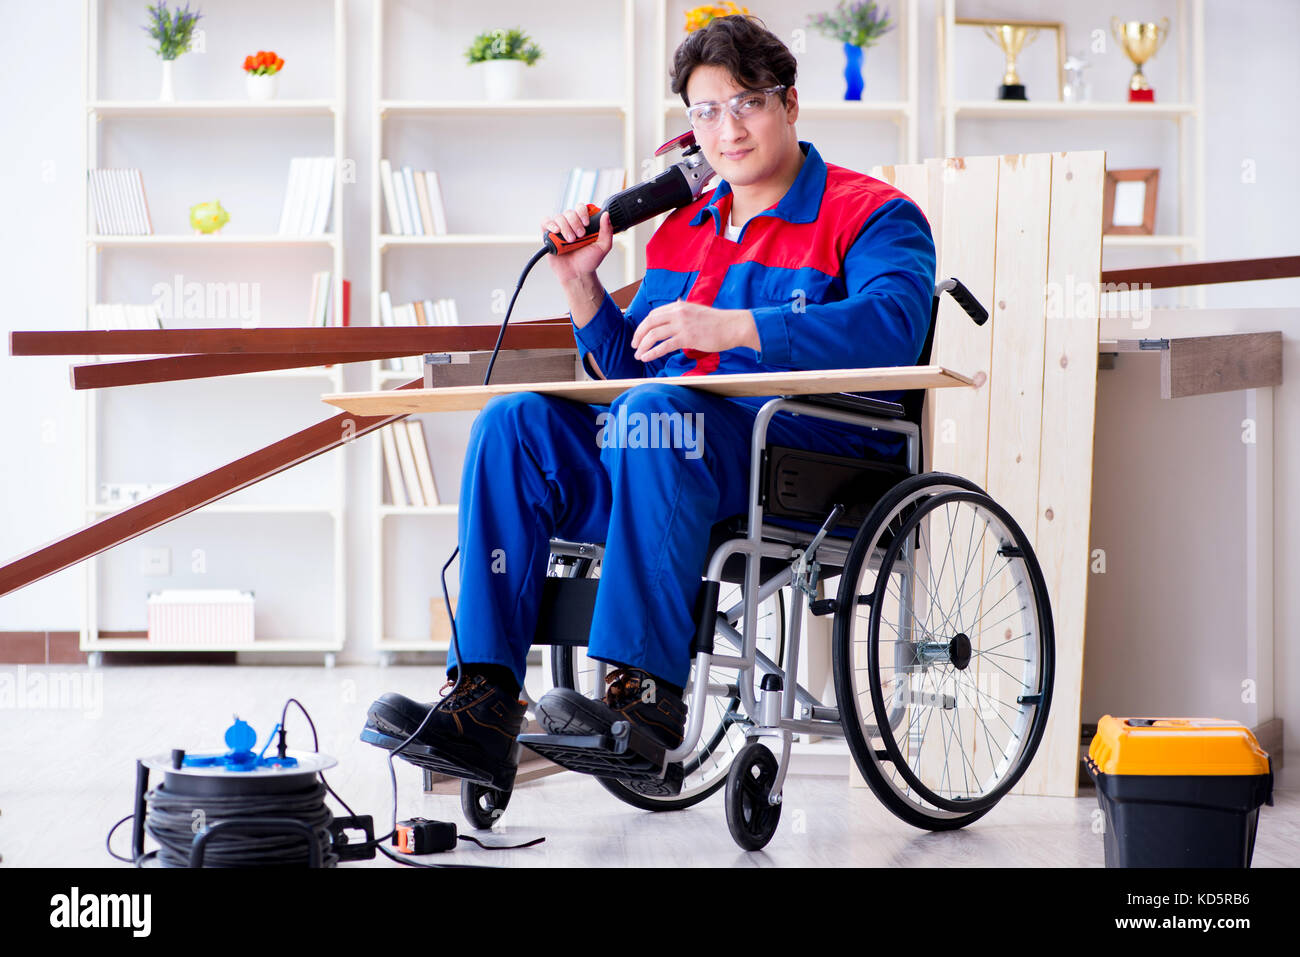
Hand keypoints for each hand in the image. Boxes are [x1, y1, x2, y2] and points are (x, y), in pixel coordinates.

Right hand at [542, 207, 612, 285]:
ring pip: (559, 217)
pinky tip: (556, 231)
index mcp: (583, 224)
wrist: (577, 274)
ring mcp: (560, 230)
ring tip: (570, 241)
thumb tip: (606, 214)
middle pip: (569, 212)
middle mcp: (571, 224)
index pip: (581, 208)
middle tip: (580, 236)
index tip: (587, 223)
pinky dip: (550, 224)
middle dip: (575, 223)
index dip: (582, 212)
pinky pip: (545, 222)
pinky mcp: (549, 236)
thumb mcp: (603, 247)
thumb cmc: (588, 261)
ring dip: (565, 228)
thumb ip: (606, 231)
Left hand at [631, 302, 760, 362]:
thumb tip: (675, 308)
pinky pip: (663, 346)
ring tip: (638, 354)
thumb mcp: (697, 310)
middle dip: (638, 335)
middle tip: (634, 345)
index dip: (644, 325)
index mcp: (679, 306)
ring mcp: (682, 325)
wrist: (733, 326)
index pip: (654, 314)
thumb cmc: (718, 322)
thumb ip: (684, 311)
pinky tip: (645, 358)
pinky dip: (651, 352)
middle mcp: (678, 313)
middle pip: (649, 323)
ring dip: (642, 345)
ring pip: (654, 335)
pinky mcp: (687, 338)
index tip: (640, 334)